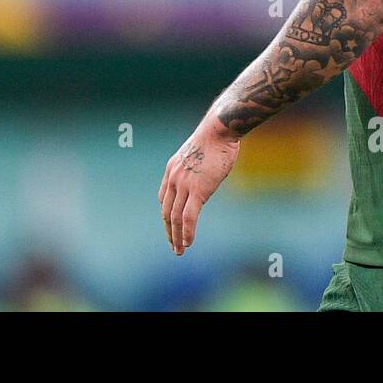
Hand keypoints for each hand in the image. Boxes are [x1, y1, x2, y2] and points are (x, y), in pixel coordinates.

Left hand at [157, 116, 239, 255]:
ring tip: (179, 250)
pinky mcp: (197, 190)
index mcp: (172, 170)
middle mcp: (173, 178)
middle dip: (169, 231)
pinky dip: (187, 232)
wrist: (218, 131)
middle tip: (174, 246)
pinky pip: (188, 217)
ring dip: (176, 237)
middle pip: (166, 211)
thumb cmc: (214, 140)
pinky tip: (188, 242)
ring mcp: (183, 184)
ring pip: (175, 217)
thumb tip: (203, 179)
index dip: (167, 215)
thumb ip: (195, 171)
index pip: (163, 198)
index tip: (172, 226)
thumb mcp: (198, 156)